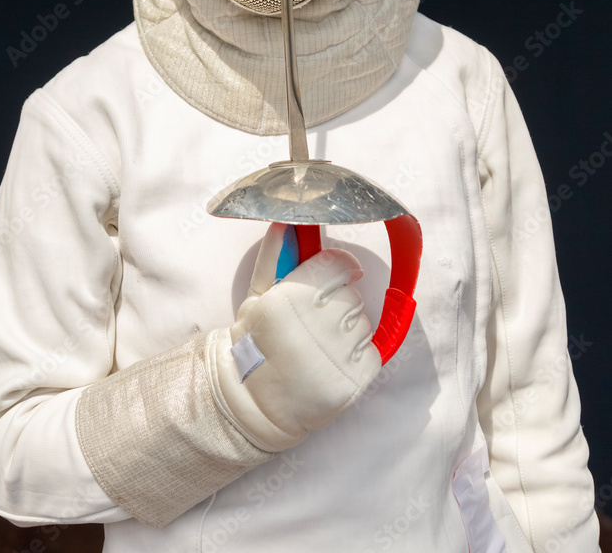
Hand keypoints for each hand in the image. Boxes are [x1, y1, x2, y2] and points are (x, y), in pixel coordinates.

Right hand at [205, 223, 380, 451]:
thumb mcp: (256, 297)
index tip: (339, 275)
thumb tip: (283, 222)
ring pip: (363, 324)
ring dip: (349, 332)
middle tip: (317, 321)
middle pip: (353, 295)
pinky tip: (333, 362)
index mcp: (291, 297)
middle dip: (339, 303)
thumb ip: (273, 257)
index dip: (342, 267)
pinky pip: (373, 353)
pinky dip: (358, 357)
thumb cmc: (254, 344)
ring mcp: (336, 354)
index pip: (339, 264)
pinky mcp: (352, 381)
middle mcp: (315, 323)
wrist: (253, 403)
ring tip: (321, 345)